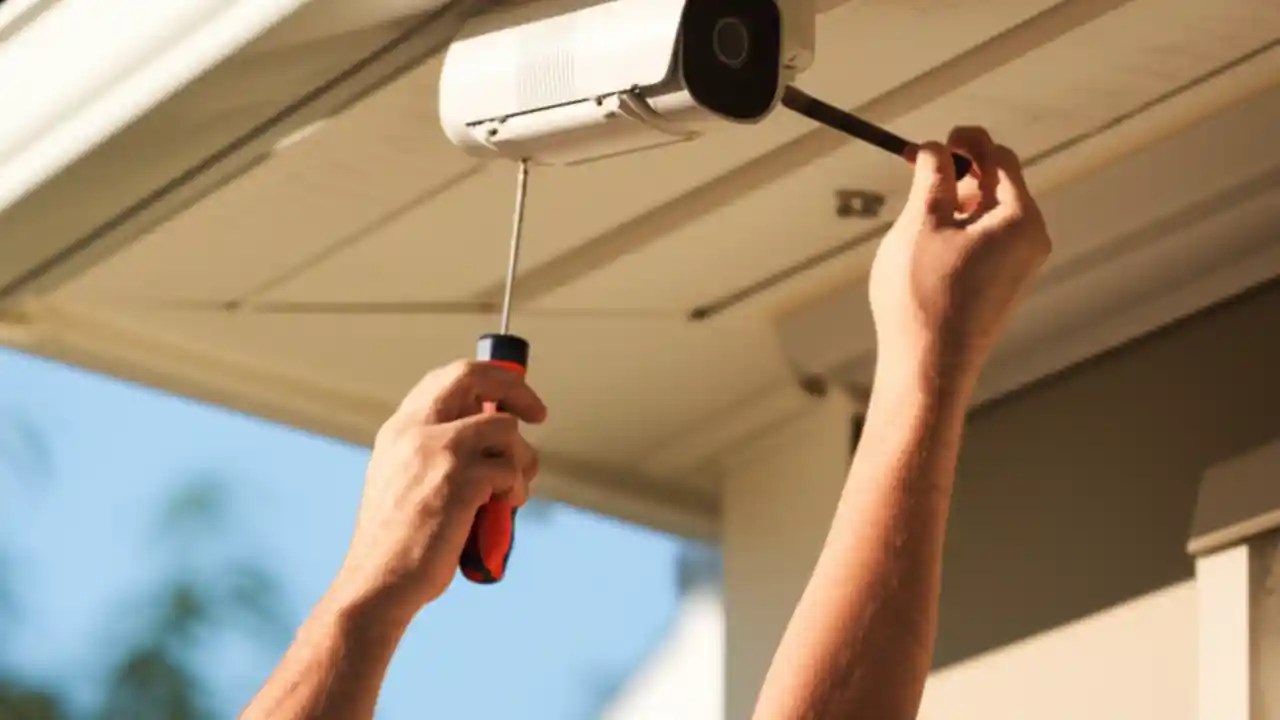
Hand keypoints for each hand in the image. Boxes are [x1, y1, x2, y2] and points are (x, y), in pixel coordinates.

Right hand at [328, 361, 545, 620]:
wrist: (378, 582)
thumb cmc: (399, 543)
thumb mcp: (405, 479)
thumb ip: (436, 450)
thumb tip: (492, 432)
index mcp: (400, 429)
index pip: (448, 377)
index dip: (489, 379)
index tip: (513, 396)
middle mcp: (416, 431)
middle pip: (474, 378)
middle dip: (517, 389)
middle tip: (539, 413)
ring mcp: (439, 451)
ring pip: (506, 429)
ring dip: (522, 460)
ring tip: (512, 491)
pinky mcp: (461, 480)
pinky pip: (511, 470)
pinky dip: (517, 490)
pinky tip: (504, 510)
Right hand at [869, 127, 1051, 388]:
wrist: (927, 367)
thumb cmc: (923, 296)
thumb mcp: (922, 223)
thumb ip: (932, 177)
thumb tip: (936, 149)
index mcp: (1020, 219)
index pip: (1000, 159)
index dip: (967, 142)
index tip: (935, 140)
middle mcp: (1030, 242)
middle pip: (998, 186)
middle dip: (959, 173)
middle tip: (920, 171)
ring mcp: (1019, 268)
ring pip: (989, 216)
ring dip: (955, 204)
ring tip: (918, 214)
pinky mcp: (1002, 288)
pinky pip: (986, 243)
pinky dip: (959, 231)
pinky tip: (929, 246)